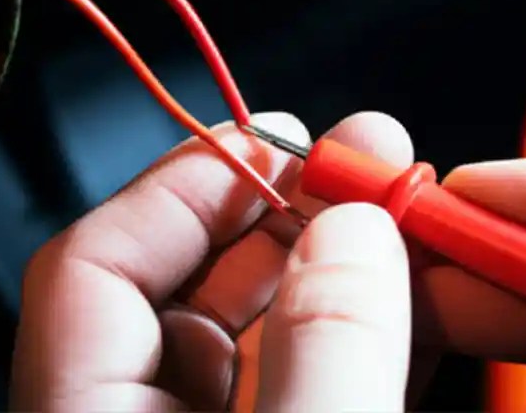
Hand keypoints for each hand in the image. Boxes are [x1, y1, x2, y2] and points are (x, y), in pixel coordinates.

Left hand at [10, 111, 420, 411]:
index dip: (183, 185)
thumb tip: (351, 232)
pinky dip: (367, 350)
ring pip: (261, 348)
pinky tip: (432, 314)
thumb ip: (322, 355)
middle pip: (189, 296)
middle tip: (373, 168)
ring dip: (345, 280)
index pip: (93, 270)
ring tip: (421, 229)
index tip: (279, 138)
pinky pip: (309, 395)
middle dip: (290, 217)